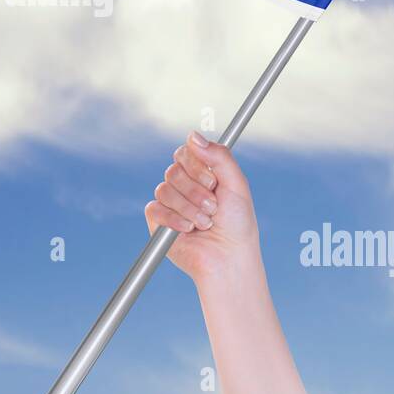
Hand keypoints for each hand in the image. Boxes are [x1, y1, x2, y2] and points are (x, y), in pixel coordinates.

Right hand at [145, 131, 259, 282]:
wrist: (229, 257)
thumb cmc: (238, 224)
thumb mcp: (237, 184)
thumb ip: (220, 156)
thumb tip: (193, 135)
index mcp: (201, 172)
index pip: (185, 152)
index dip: (197, 165)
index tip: (213, 181)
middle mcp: (184, 184)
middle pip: (173, 170)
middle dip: (197, 191)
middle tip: (213, 207)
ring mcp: (170, 202)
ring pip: (164, 189)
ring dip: (189, 208)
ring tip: (205, 223)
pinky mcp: (157, 221)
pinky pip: (155, 209)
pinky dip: (175, 220)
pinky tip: (189, 230)